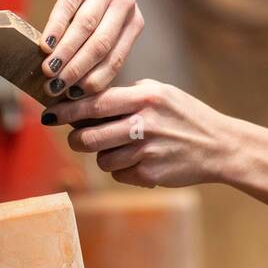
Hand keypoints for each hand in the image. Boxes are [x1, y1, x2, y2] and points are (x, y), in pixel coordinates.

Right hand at [39, 0, 143, 98]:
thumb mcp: (110, 15)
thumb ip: (99, 43)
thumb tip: (75, 86)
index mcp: (134, 21)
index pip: (117, 58)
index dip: (96, 81)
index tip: (76, 98)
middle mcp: (125, 5)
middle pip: (101, 45)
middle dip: (78, 71)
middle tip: (57, 89)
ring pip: (85, 26)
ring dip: (65, 52)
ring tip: (48, 70)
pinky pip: (69, 4)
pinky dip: (56, 26)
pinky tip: (45, 43)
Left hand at [43, 79, 236, 188]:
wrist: (218, 146)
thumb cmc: (185, 115)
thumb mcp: (161, 92)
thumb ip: (127, 93)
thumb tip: (85, 98)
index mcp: (145, 97)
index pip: (94, 103)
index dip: (66, 110)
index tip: (49, 114)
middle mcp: (144, 123)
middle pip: (89, 137)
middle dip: (76, 139)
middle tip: (77, 138)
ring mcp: (147, 151)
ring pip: (102, 159)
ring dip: (103, 155)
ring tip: (120, 147)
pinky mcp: (151, 175)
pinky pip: (119, 175)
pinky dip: (122, 169)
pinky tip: (140, 160)